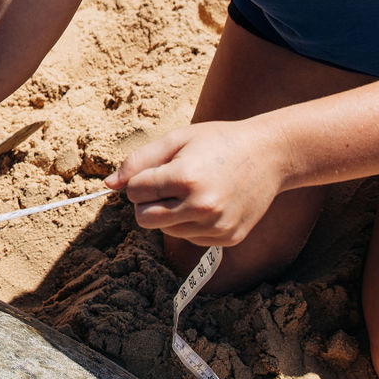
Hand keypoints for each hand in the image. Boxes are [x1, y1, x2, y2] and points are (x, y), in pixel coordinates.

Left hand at [104, 121, 283, 246]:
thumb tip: (109, 185)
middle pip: (144, 219)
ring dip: (169, 213)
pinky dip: (190, 223)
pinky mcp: (227, 239)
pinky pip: (189, 238)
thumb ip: (139, 161)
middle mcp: (200, 207)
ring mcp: (215, 227)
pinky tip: (209, 203)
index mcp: (185, 179)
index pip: (135, 192)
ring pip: (166, 231)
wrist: (269, 155)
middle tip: (166, 185)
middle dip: (146, 202)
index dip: (140, 180)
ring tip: (192, 191)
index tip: (157, 170)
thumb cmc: (218, 142)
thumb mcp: (176, 139)